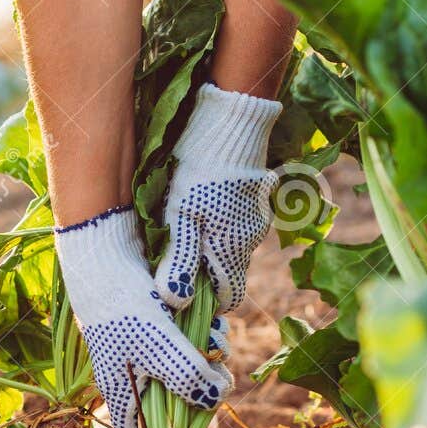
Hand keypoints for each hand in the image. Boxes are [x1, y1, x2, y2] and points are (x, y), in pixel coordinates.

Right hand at [56, 206, 232, 427]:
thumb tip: (216, 399)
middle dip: (202, 388)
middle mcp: (130, 375)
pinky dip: (202, 335)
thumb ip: (188, 377)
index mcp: (120, 392)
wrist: (103, 249)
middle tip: (220, 371)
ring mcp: (143, 350)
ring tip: (218, 336)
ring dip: (208, 356)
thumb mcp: (159, 345)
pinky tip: (214, 322)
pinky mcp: (156, 326)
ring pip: (185, 368)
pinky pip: (185, 342)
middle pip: (173, 402)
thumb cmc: (123, 304)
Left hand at [154, 83, 282, 312]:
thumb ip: (179, 260)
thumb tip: (175, 303)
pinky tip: (198, 205)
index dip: (208, 302)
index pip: (228, 297)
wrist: (233, 124)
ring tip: (180, 225)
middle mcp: (250, 240)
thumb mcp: (181, 215)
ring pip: (230, 246)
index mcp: (232, 251)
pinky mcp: (254, 198)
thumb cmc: (202, 172)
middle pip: (227, 271)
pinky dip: (217, 224)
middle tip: (171, 257)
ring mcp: (255, 218)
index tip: (183, 293)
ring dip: (207, 245)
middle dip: (203, 272)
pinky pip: (235, 223)